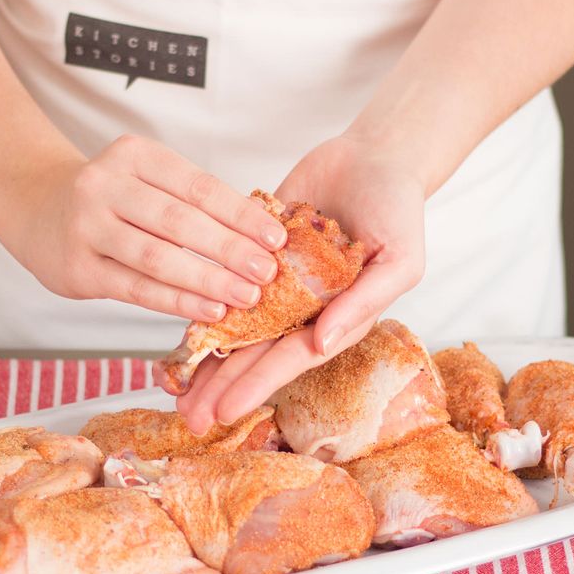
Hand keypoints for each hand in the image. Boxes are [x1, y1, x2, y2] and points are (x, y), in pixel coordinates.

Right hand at [4, 134, 286, 321]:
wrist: (34, 208)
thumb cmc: (110, 198)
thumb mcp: (144, 179)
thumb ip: (191, 202)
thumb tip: (260, 236)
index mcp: (135, 155)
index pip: (198, 186)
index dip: (241, 214)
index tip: (277, 238)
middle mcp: (105, 185)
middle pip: (180, 221)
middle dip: (229, 249)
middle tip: (267, 271)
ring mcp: (87, 226)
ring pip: (157, 257)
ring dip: (207, 279)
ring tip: (246, 296)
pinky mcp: (77, 268)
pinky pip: (136, 288)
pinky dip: (177, 300)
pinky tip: (209, 309)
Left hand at [177, 133, 427, 431]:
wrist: (374, 156)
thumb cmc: (399, 209)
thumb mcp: (399, 259)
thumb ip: (365, 300)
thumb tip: (325, 343)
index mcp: (338, 317)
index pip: (292, 358)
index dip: (259, 384)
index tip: (227, 410)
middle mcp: (303, 308)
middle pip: (256, 353)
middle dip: (223, 386)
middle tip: (190, 417)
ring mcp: (276, 283)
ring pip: (235, 327)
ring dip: (206, 360)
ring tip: (173, 390)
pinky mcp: (253, 252)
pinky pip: (223, 283)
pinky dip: (201, 307)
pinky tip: (176, 335)